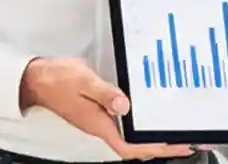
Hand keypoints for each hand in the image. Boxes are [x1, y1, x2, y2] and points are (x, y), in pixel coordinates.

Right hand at [20, 57, 194, 160]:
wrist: (39, 79)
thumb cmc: (59, 79)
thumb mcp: (84, 80)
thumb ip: (105, 93)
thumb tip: (125, 105)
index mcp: (99, 124)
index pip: (131, 146)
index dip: (155, 148)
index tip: (178, 145)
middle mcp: (102, 126)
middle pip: (137, 147)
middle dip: (164, 147)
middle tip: (189, 143)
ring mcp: (101, 121)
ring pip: (132, 139)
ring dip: (155, 140)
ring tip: (177, 137)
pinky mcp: (100, 114)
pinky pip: (126, 128)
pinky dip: (142, 129)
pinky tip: (150, 124)